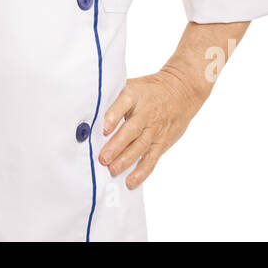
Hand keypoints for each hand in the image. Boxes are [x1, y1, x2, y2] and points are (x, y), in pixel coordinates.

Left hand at [98, 67, 206, 188]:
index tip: (103, 127)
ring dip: (126, 159)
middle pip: (131, 130)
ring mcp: (155, 129)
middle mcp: (146, 112)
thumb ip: (113, 98)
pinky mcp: (162, 142)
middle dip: (116, 145)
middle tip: (103, 157)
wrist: (181, 91)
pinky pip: (152, 158)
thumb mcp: (132, 86)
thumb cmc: (149, 90)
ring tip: (112, 169)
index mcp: (135, 95)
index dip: (113, 115)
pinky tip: (131, 181)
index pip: (123, 103)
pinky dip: (142, 171)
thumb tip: (86, 111)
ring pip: (140, 146)